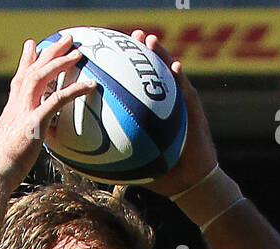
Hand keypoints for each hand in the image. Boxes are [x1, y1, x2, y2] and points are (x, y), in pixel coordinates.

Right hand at [0, 35, 96, 189]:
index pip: (19, 79)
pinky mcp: (34, 122)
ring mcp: (24, 111)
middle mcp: (17, 105)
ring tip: (77, 52)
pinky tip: (90, 85)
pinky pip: (57, 99)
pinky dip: (74, 89)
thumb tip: (23, 148)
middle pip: (32, 69)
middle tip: (65, 39)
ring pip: (41, 75)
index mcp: (11, 110)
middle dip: (48, 52)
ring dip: (60, 61)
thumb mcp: (9, 149)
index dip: (27, 61)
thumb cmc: (0, 169)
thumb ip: (19, 141)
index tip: (32, 46)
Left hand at [129, 30, 218, 197]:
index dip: (127, 71)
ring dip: (161, 56)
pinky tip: (175, 67)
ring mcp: (181, 105)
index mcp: (151, 114)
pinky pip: (187, 92)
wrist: (190, 182)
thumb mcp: (133, 167)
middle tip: (132, 36)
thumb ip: (113, 160)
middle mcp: (166, 105)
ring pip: (170, 75)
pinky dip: (180, 80)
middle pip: (154, 73)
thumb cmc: (163, 175)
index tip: (113, 55)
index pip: (139, 88)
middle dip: (143, 53)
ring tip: (150, 40)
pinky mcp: (194, 111)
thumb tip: (85, 164)